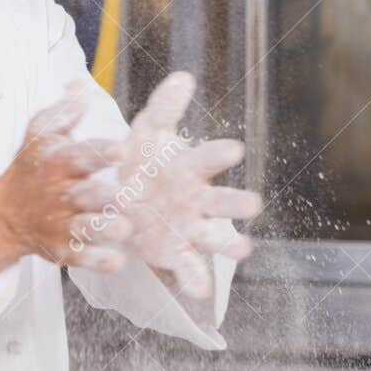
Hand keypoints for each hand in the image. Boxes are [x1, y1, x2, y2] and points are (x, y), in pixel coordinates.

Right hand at [0, 82, 129, 289]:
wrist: (4, 213)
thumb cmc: (32, 167)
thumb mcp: (39, 135)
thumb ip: (63, 113)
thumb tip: (81, 87)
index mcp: (56, 162)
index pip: (78, 155)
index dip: (100, 152)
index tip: (123, 149)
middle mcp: (58, 193)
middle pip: (83, 194)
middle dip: (105, 194)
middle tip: (130, 194)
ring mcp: (60, 223)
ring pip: (84, 227)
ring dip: (104, 228)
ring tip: (124, 227)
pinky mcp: (62, 249)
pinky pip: (80, 257)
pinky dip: (97, 260)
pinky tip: (116, 260)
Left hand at [101, 71, 261, 300]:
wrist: (117, 198)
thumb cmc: (141, 162)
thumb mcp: (145, 132)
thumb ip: (164, 108)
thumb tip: (184, 76)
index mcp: (189, 168)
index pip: (207, 158)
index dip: (219, 154)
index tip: (234, 149)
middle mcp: (197, 200)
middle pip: (223, 201)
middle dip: (236, 202)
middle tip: (252, 203)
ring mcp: (189, 229)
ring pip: (216, 238)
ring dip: (229, 244)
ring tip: (243, 249)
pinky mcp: (175, 254)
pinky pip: (189, 269)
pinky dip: (195, 281)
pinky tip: (199, 293)